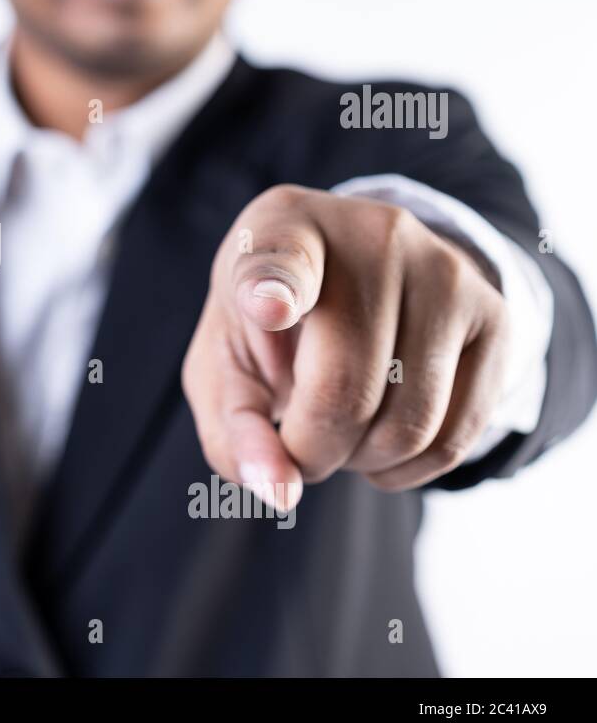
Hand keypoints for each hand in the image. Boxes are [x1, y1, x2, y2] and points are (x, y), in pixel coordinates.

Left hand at [181, 184, 508, 511]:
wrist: (353, 277)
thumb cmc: (270, 328)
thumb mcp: (226, 365)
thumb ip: (233, 430)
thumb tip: (280, 493)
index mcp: (281, 230)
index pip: (279, 261)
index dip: (274, 288)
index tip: (268, 308)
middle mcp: (371, 237)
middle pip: (345, 389)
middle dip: (313, 450)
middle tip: (296, 446)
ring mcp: (444, 271)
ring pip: (410, 424)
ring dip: (361, 461)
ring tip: (338, 431)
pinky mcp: (495, 315)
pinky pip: (456, 437)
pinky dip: (407, 469)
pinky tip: (378, 445)